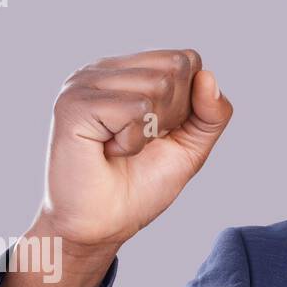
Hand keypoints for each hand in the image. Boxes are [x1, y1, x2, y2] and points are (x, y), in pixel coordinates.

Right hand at [36, 48, 231, 250]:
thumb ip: (210, 115)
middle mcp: (104, 69)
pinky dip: (132, 141)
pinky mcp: (75, 103)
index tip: (157, 134)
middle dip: (170, 118)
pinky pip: (135, 109)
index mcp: (128, 71)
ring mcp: (85, 82)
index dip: (188, 105)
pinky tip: (107, 151)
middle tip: (137, 144)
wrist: (103, 225)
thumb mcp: (189, 148)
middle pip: (176, 69)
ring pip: (157, 87)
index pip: (187, 60)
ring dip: (149, 131)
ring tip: (119, 148)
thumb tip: (208, 76)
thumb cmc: (139, 187)